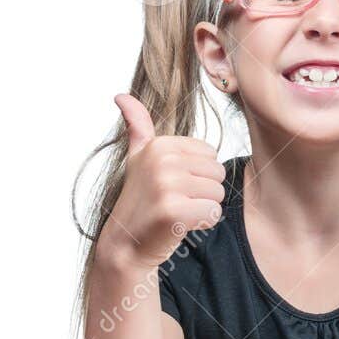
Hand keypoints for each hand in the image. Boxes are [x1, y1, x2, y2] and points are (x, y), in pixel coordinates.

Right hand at [98, 94, 225, 271]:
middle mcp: (162, 161)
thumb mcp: (137, 158)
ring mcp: (167, 186)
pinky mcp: (174, 212)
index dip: (197, 174)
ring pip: (217, 194)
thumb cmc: (140, 200)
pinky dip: (202, 224)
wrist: (125, 243)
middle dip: (202, 191)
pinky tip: (180, 226)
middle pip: (217, 173)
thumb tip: (121, 95)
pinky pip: (214, 213)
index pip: (210, 154)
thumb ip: (137, 126)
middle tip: (175, 201)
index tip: (172, 185)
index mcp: (159, 145)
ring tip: (177, 212)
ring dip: (202, 208)